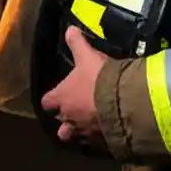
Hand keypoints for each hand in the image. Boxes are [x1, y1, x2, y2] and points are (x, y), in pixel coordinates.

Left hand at [40, 26, 107, 146]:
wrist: (122, 101)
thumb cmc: (99, 78)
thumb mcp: (87, 56)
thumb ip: (77, 43)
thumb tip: (69, 29)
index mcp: (61, 98)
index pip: (47, 102)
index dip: (52, 99)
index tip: (58, 95)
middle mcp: (69, 118)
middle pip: (60, 124)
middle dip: (65, 118)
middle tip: (75, 110)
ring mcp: (84, 131)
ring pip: (75, 136)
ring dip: (80, 131)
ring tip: (89, 124)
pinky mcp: (101, 140)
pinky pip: (96, 141)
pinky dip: (99, 136)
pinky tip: (107, 128)